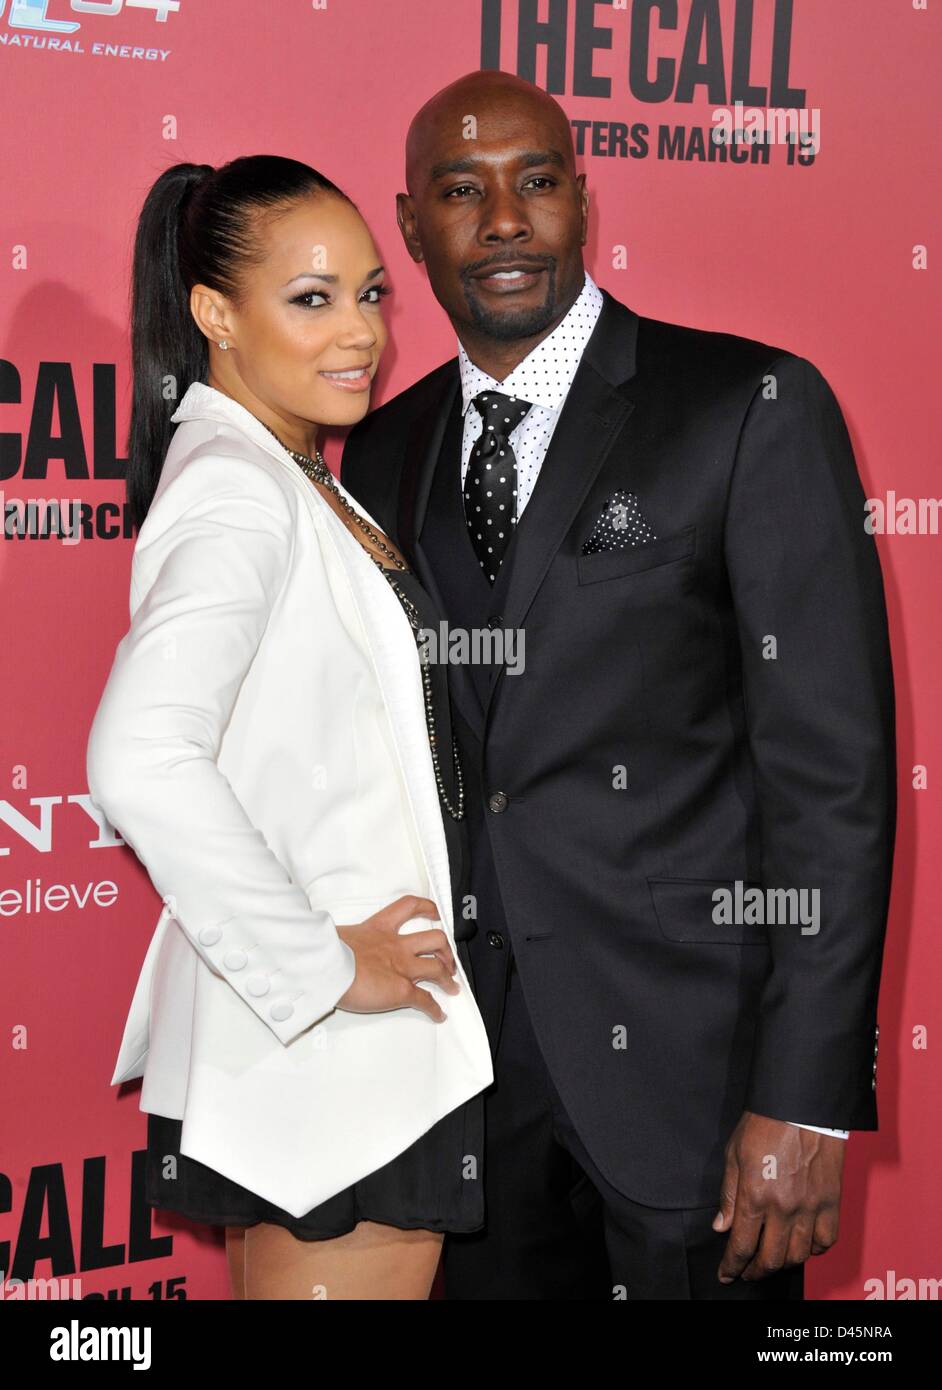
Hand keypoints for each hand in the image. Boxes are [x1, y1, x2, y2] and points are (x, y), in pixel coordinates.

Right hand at [336, 894, 459, 1022]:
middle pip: (435, 939)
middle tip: (447, 959)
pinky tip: (438, 1014)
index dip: (426, 907)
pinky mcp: (401, 991)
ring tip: (452, 986)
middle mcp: (396, 946)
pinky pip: (425, 1000)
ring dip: (448, 979)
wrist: (325, 967)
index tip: (435, 912)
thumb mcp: (336, 935)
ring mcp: (402, 968)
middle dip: (446, 950)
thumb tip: (335, 943)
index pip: (409, 907)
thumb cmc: (323, 952)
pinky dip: (435, 1009)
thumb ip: (346, 939)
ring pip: (437, 968)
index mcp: (378, 928)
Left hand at [713, 1111, 844, 1282]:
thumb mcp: (734, 1154)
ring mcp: (811, 1207)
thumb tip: (722, 1226)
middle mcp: (784, 1207)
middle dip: (755, 1271)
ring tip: (772, 1259)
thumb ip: (729, 1195)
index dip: (732, 1266)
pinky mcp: (832, 1201)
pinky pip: (826, 1240)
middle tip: (747, 1272)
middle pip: (771, 1259)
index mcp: (755, 1195)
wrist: (802, 1104)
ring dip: (783, 1263)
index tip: (726, 1274)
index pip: (742, 1246)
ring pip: (799, 1256)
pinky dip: (814, 1249)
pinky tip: (803, 1245)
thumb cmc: (765, 1122)